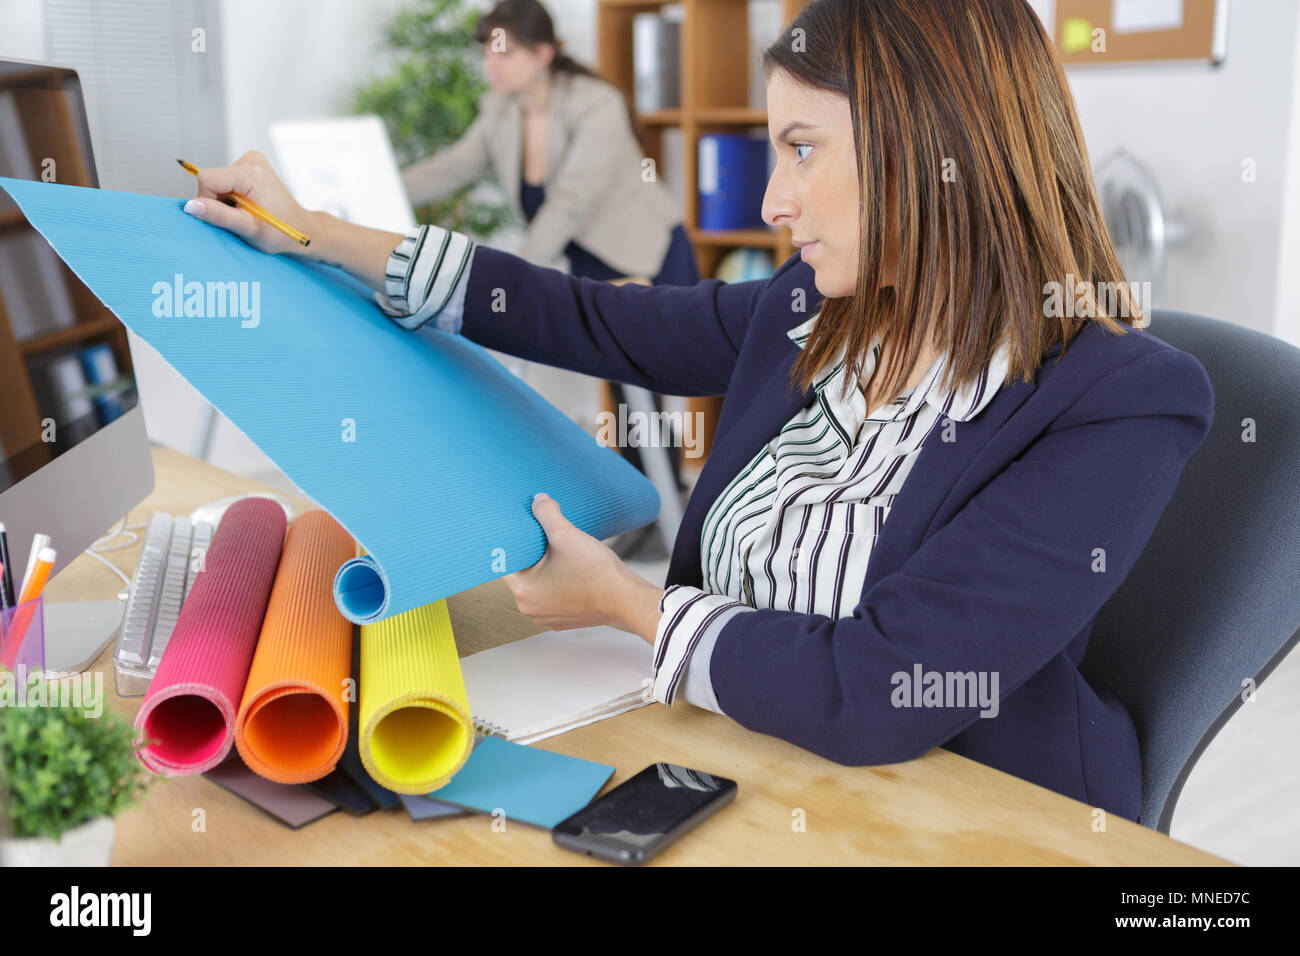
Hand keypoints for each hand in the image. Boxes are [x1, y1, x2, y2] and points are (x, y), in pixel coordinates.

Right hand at [182, 150, 311, 255]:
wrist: (301, 229)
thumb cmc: (279, 233)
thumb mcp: (248, 228)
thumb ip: (219, 216)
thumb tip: (190, 206)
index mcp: (251, 172)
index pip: (207, 179)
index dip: (208, 201)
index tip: (225, 217)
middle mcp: (251, 160)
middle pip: (212, 180)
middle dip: (219, 202)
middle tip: (241, 217)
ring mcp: (251, 160)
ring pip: (218, 182)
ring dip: (226, 201)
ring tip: (248, 213)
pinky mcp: (251, 165)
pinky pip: (226, 180)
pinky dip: (232, 196)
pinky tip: (248, 205)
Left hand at [505, 493, 664, 640]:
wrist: (627, 598)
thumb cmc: (596, 573)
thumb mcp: (566, 535)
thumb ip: (546, 514)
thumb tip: (538, 500)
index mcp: (523, 592)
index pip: (508, 561)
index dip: (516, 542)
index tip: (525, 530)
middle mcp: (530, 609)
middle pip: (524, 572)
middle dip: (535, 553)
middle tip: (549, 537)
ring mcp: (548, 617)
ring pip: (540, 583)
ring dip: (548, 567)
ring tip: (565, 553)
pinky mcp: (564, 619)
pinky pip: (554, 594)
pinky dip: (561, 581)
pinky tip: (574, 570)